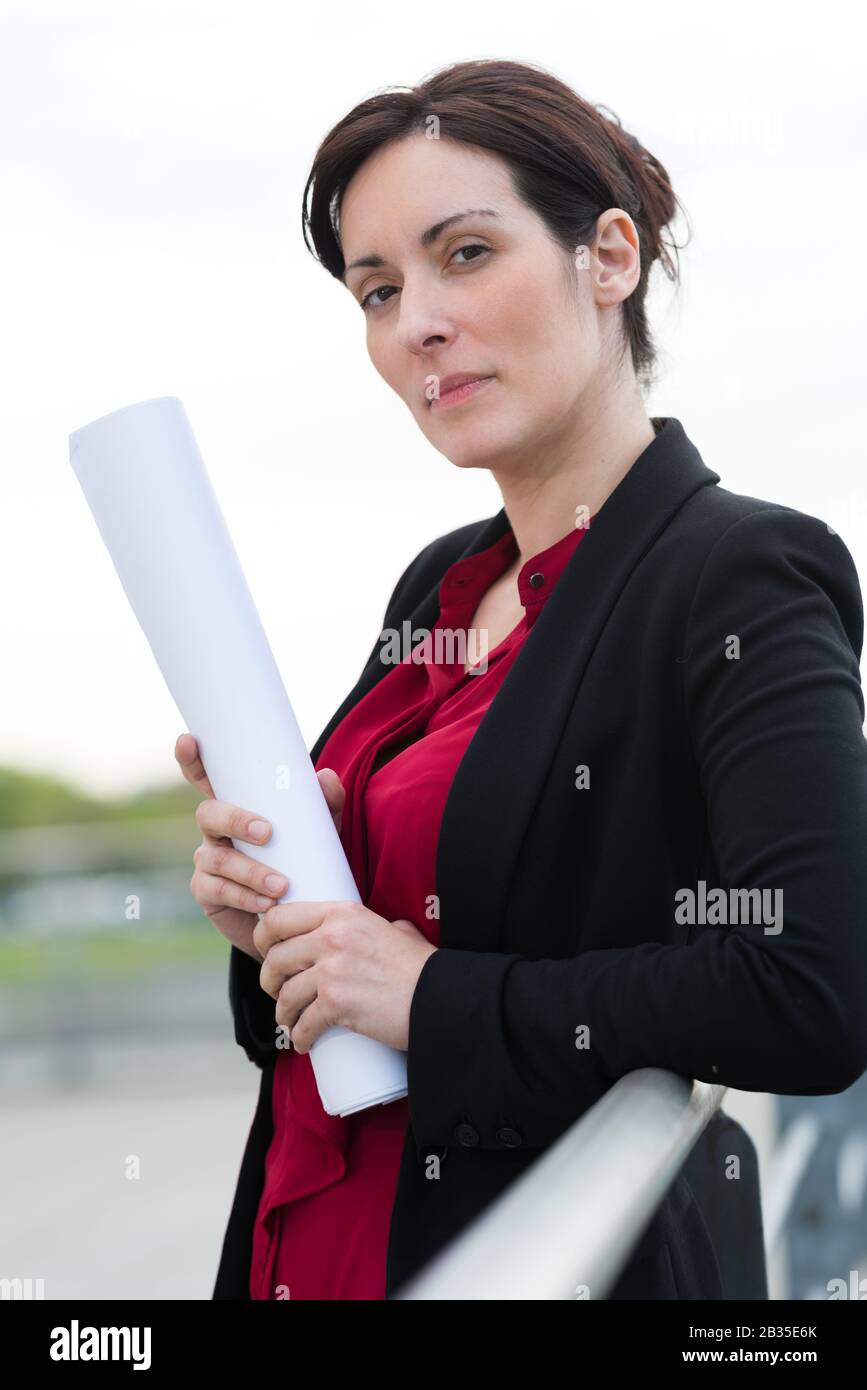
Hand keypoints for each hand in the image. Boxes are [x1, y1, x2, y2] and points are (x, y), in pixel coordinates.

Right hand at [175, 731, 345, 963]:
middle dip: (234, 819)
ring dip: (250, 871)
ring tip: (281, 885)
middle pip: (208, 814)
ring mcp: (208, 860)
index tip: (188, 740)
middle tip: (267, 832)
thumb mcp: (320, 830)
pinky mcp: (207, 892)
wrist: (296, 914)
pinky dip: (245, 896)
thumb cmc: (303, 860)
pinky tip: (267, 902)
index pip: (208, 778)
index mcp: (236, 805)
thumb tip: (325, 776)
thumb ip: (327, 803)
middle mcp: (215, 829)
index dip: (192, 760)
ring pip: (217, 858)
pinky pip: (219, 890)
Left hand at [253, 900, 437, 1052]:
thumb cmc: (422, 967)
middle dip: (270, 979)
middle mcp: (332, 936)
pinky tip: (304, 1043)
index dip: (264, 937)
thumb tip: (384, 929)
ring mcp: (332, 969)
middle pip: (276, 957)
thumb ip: (383, 927)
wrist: (440, 995)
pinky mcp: (336, 1002)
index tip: (266, 951)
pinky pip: (303, 1023)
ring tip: (291, 1021)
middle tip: (277, 991)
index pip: (280, 917)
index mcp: (342, 913)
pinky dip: (300, 1037)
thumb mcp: (398, 931)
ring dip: (283, 1012)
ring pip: (285, 993)